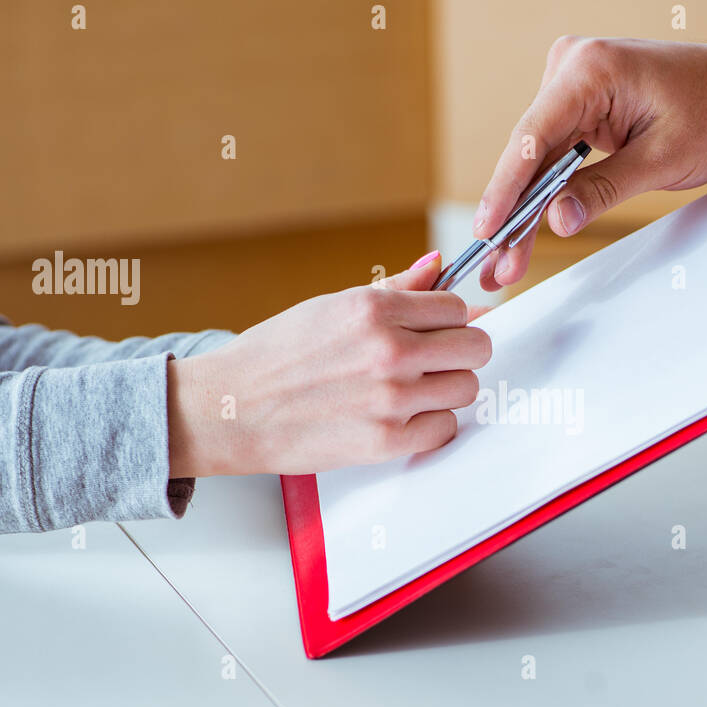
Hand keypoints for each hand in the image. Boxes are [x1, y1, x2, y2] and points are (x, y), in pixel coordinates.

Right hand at [167, 251, 492, 476]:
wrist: (230, 409)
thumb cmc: (275, 356)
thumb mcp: (332, 306)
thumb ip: (396, 289)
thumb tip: (439, 267)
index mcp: (375, 309)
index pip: (457, 307)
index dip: (449, 321)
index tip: (435, 332)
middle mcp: (389, 350)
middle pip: (476, 348)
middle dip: (459, 354)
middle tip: (434, 363)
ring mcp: (392, 398)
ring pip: (466, 389)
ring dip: (445, 391)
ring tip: (410, 392)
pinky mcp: (387, 440)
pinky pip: (446, 429)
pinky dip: (430, 426)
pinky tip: (401, 418)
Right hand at [474, 35, 706, 290]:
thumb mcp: (661, 160)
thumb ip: (603, 190)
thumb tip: (558, 220)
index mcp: (591, 70)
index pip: (533, 137)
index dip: (505, 189)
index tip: (488, 229)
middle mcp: (572, 67)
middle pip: (529, 153)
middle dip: (514, 213)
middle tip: (497, 264)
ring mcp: (572, 84)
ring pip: (537, 159)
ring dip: (524, 209)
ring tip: (507, 259)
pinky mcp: (579, 103)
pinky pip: (553, 153)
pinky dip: (545, 191)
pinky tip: (526, 228)